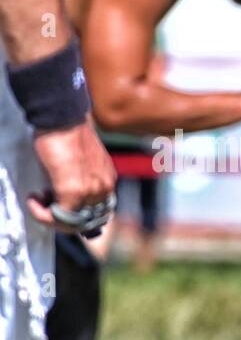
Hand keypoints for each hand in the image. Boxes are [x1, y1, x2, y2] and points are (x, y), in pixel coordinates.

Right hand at [27, 118, 116, 232]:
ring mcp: (92, 191)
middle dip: (62, 217)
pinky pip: (60, 217)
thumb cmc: (64, 133)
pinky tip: (33, 199)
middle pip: (86, 221)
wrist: (61, 117)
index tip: (53, 199)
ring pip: (73, 222)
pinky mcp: (74, 191)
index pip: (97, 213)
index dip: (74, 213)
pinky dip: (43, 214)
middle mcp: (104, 188)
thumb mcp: (78, 161)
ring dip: (51, 216)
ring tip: (38, 198)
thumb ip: (78, 179)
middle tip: (44, 202)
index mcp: (107, 179)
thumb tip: (63, 197)